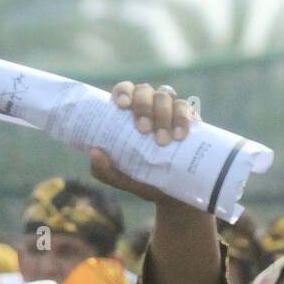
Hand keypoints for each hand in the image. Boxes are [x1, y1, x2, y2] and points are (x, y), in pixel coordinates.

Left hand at [88, 82, 197, 203]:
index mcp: (129, 112)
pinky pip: (186, 108)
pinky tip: (179, 135)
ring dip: (163, 115)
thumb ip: (105, 170)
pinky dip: (182, 119)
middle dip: (143, 107)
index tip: (122, 106)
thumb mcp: (122, 178)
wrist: (175, 193)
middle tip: (144, 130)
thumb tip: (94, 152)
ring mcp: (169, 109)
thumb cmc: (143, 179)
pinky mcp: (189, 118)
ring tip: (163, 141)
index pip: (124, 90)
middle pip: (144, 91)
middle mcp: (149, 104)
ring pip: (165, 97)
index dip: (123, 91)